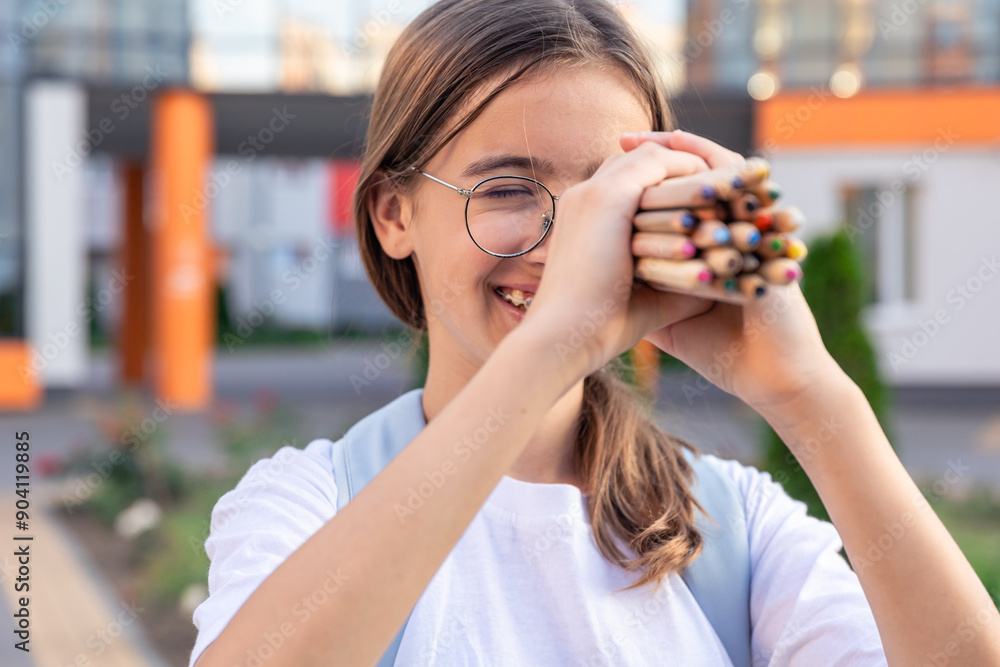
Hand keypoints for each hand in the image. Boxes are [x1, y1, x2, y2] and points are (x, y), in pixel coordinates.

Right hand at [520, 140, 717, 378]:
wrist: (564, 338)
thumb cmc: (599, 329)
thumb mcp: (645, 296)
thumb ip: (676, 281)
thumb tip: (717, 279)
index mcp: (584, 220)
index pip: (630, 182)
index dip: (670, 184)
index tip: (708, 198)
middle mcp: (584, 198)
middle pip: (642, 162)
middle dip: (686, 167)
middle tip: (731, 181)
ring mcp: (592, 192)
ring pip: (654, 159)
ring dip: (696, 166)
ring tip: (737, 181)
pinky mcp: (606, 196)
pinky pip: (658, 165)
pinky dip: (693, 170)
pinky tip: (724, 186)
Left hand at [620, 130, 845, 411]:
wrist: (770, 377)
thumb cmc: (723, 353)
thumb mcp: (670, 316)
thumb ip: (644, 289)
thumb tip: (600, 276)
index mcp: (704, 250)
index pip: (671, 203)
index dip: (642, 183)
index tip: (606, 165)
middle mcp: (728, 236)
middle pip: (691, 182)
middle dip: (659, 158)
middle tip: (625, 138)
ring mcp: (751, 234)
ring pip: (718, 180)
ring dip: (687, 155)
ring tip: (653, 138)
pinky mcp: (770, 237)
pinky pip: (743, 194)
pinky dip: (720, 171)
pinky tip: (692, 162)